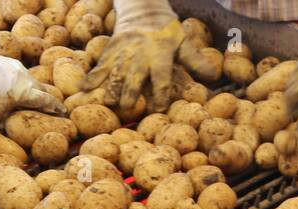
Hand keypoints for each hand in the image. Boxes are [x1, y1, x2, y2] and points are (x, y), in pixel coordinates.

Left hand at [0, 43, 64, 121]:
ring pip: (28, 78)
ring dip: (29, 87)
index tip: (63, 111)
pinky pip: (15, 71)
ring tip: (24, 94)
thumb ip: (4, 124)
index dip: (56, 107)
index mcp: (26, 93)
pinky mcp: (3, 60)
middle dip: (43, 96)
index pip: (48, 100)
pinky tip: (8, 84)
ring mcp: (14, 67)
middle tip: (45, 104)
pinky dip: (16, 79)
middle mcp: (24, 78)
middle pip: (40, 87)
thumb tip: (7, 129)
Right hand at [82, 0, 216, 113]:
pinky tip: (84, 89)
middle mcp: (140, 51)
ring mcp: (123, 50)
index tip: (158, 107)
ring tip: (107, 102)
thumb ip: (196, 59)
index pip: (161, 74)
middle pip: (135, 72)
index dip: (160, 90)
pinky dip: (93, 75)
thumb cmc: (166, 28)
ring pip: (116, 69)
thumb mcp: (183, 40)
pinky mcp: (111, 48)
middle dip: (131, 90)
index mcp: (160, 51)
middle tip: (128, 108)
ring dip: (111, 86)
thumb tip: (213, 77)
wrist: (140, 3)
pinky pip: (101, 63)